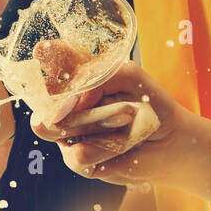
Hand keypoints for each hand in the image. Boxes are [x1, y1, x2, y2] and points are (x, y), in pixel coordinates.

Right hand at [30, 61, 184, 186]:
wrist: (169, 141)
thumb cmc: (150, 105)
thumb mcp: (131, 78)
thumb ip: (100, 78)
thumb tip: (71, 102)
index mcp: (80, 79)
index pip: (54, 63)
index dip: (45, 56)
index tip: (41, 51)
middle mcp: (67, 105)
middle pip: (42, 99)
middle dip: (62, 99)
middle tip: (89, 101)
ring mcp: (68, 132)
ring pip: (56, 127)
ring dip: (95, 123)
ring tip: (125, 120)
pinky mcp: (76, 159)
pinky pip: (78, 154)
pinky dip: (106, 149)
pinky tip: (122, 145)